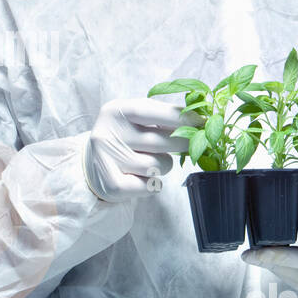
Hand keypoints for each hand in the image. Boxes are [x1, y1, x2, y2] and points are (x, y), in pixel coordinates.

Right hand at [82, 97, 203, 202]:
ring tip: (152, 161)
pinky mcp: (110, 185)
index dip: (180, 118)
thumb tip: (203, 119)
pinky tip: (143, 177)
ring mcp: (106, 160)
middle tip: (192, 144)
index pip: (152, 111)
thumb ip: (162, 116)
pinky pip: (149, 186)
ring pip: (156, 165)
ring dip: (163, 165)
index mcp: (115, 111)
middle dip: (182, 144)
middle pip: (158, 141)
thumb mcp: (136, 119)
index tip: (203, 122)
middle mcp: (107, 134)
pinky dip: (153, 184)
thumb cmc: (125, 137)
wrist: (93, 163)